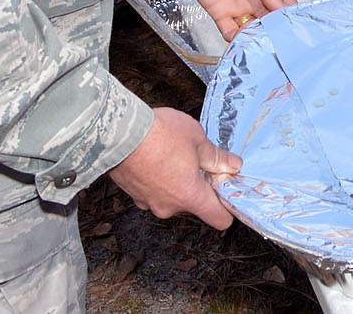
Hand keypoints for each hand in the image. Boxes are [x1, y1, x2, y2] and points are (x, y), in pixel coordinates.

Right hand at [107, 107, 241, 229]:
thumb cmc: (159, 134)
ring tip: (173, 154)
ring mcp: (149, 203)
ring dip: (176, 181)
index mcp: (190, 196)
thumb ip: (217, 158)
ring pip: (172, 197)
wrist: (119, 133)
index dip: (227, 207)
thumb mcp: (198, 140)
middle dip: (198, 185)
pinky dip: (158, 180)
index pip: (219, 219)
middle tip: (198, 160)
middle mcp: (169, 207)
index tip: (226, 190)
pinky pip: (154, 192)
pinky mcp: (133, 195)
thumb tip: (233, 165)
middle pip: (194, 205)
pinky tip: (156, 158)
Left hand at [176, 0, 294, 40]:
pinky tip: (244, 42)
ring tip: (264, 44)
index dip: (291, 18)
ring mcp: (238, 7)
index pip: (284, 5)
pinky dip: (237, 41)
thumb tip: (282, 8)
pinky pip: (230, 33)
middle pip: (270, 22)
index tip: (299, 29)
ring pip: (252, 31)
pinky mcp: (219, 13)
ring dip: (258, 39)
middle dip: (276, 32)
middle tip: (282, 42)